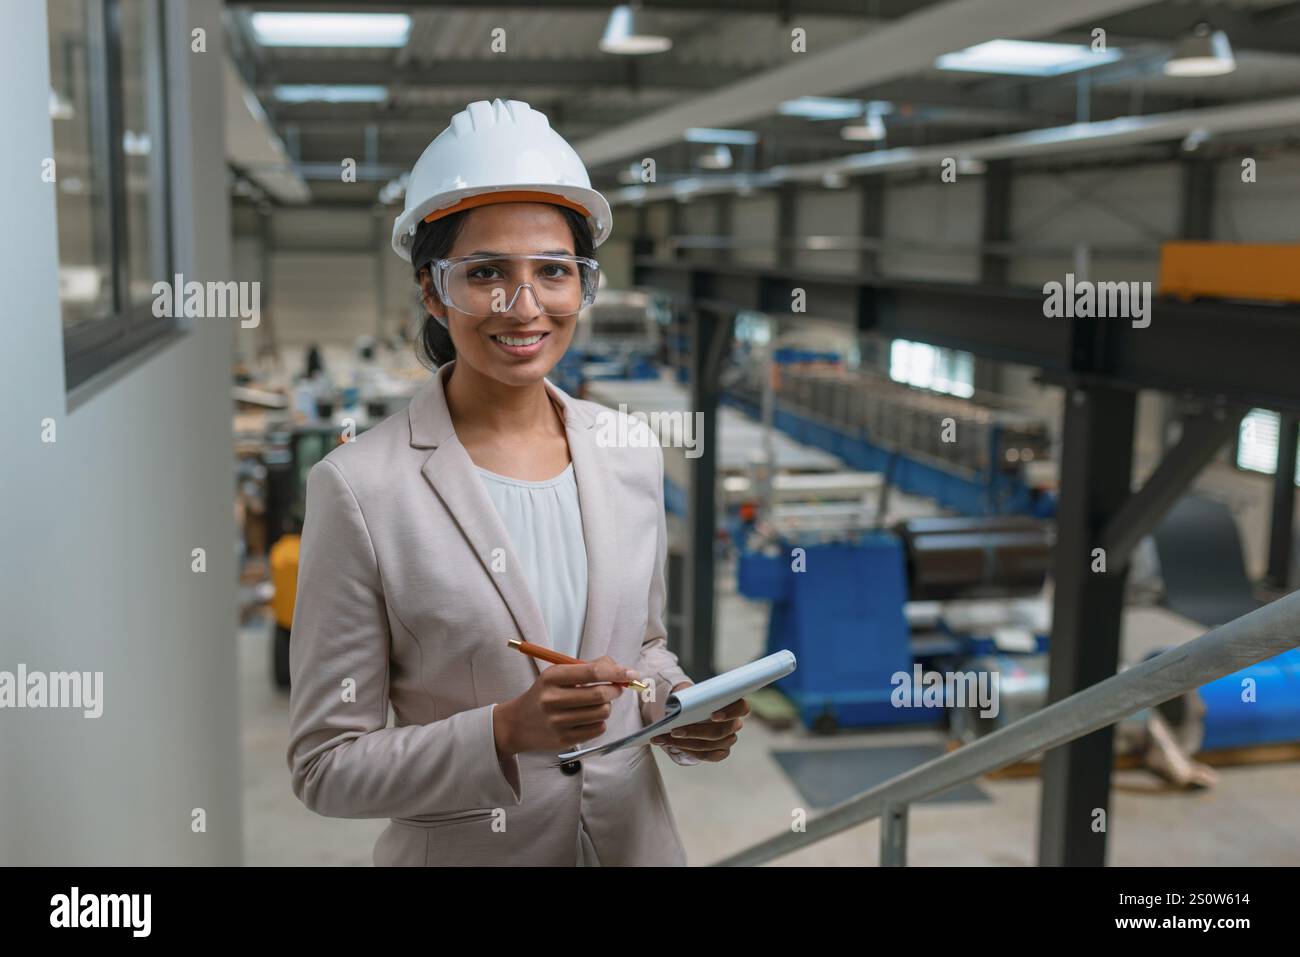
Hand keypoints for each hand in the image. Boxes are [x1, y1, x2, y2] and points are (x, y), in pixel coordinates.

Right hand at [494, 656, 636, 755]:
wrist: (518, 723)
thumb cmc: (544, 694)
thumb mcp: (557, 676)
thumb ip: (587, 668)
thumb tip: (619, 669)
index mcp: (552, 678)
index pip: (592, 672)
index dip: (616, 672)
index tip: (631, 673)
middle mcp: (552, 699)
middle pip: (600, 694)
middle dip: (616, 690)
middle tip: (617, 689)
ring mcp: (557, 722)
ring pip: (601, 712)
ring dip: (607, 707)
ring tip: (598, 704)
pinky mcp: (563, 740)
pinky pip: (597, 729)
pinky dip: (600, 722)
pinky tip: (589, 718)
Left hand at [650, 683, 748, 762]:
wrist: (685, 709)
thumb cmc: (688, 698)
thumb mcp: (686, 692)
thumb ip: (687, 695)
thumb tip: (676, 705)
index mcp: (732, 702)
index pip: (741, 707)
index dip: (729, 712)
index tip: (712, 715)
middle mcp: (734, 723)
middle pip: (720, 732)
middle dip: (695, 732)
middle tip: (674, 730)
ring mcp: (728, 739)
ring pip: (710, 746)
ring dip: (684, 743)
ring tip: (663, 738)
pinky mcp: (720, 751)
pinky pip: (707, 756)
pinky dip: (688, 751)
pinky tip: (671, 745)